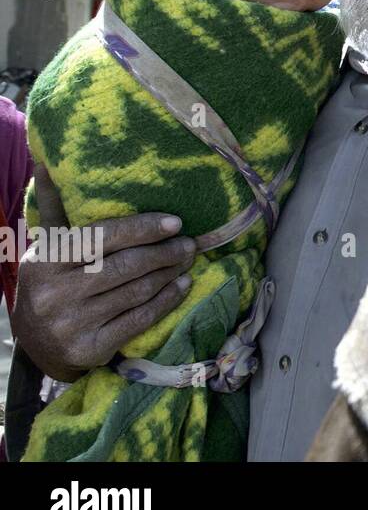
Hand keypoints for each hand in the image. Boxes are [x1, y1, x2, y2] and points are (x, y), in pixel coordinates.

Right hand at [11, 165, 196, 381]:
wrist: (36, 344)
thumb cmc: (51, 282)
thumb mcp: (47, 247)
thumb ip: (55, 208)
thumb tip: (46, 161)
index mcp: (46, 261)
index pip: (103, 238)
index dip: (142, 228)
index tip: (175, 221)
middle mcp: (56, 293)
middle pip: (126, 266)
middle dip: (164, 252)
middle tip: (190, 242)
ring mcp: (73, 323)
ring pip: (137, 292)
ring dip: (169, 273)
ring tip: (188, 259)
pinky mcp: (91, 348)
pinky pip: (140, 319)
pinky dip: (167, 300)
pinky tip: (182, 286)